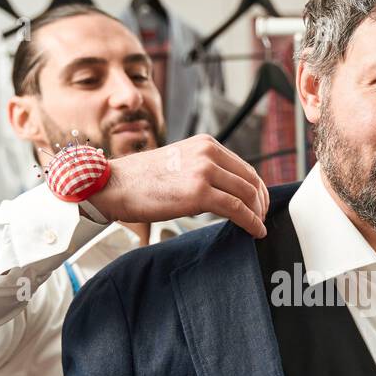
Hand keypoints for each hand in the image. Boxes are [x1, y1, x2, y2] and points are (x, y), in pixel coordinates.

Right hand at [88, 134, 268, 237]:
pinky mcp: (199, 193)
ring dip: (257, 214)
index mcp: (205, 144)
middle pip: (251, 180)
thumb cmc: (141, 180)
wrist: (113, 184)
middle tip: (262, 217)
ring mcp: (204, 171)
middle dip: (261, 202)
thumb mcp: (180, 164)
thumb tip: (226, 190)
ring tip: (257, 226)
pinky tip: (254, 231)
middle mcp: (208, 153)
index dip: (258, 189)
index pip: (244, 167)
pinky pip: (237, 209)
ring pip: (247, 194)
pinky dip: (251, 222)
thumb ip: (204, 170)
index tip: (260, 203)